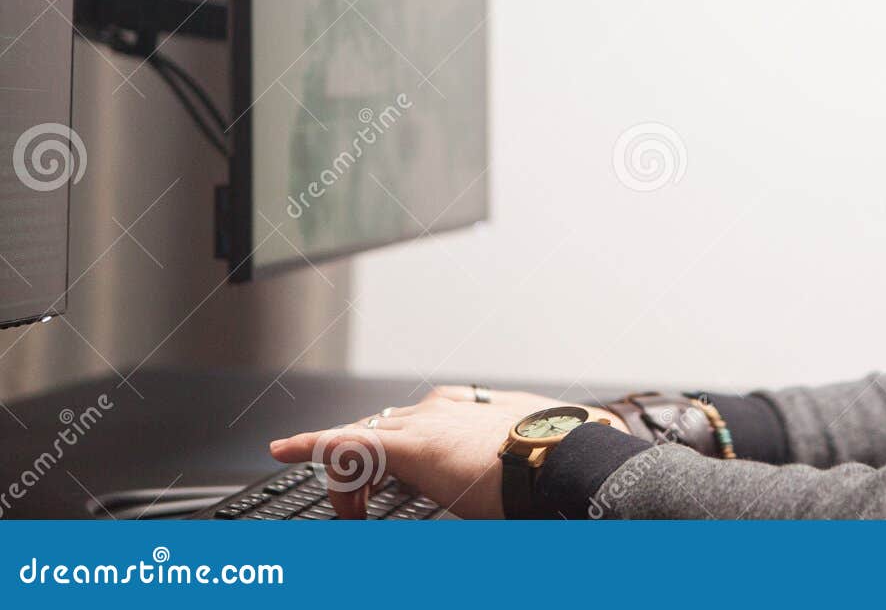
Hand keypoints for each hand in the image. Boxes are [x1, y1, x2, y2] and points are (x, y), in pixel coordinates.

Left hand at [268, 385, 622, 518]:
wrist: (563, 457)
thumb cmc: (560, 464)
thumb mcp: (533, 465)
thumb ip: (517, 472)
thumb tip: (532, 486)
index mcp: (473, 413)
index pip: (419, 420)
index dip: (395, 439)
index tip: (385, 466)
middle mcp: (445, 411)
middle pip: (385, 429)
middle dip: (366, 464)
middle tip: (362, 500)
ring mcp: (426, 424)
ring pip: (365, 438)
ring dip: (350, 476)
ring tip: (349, 512)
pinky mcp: (410, 445)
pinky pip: (347, 443)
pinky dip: (312, 444)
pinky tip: (284, 449)